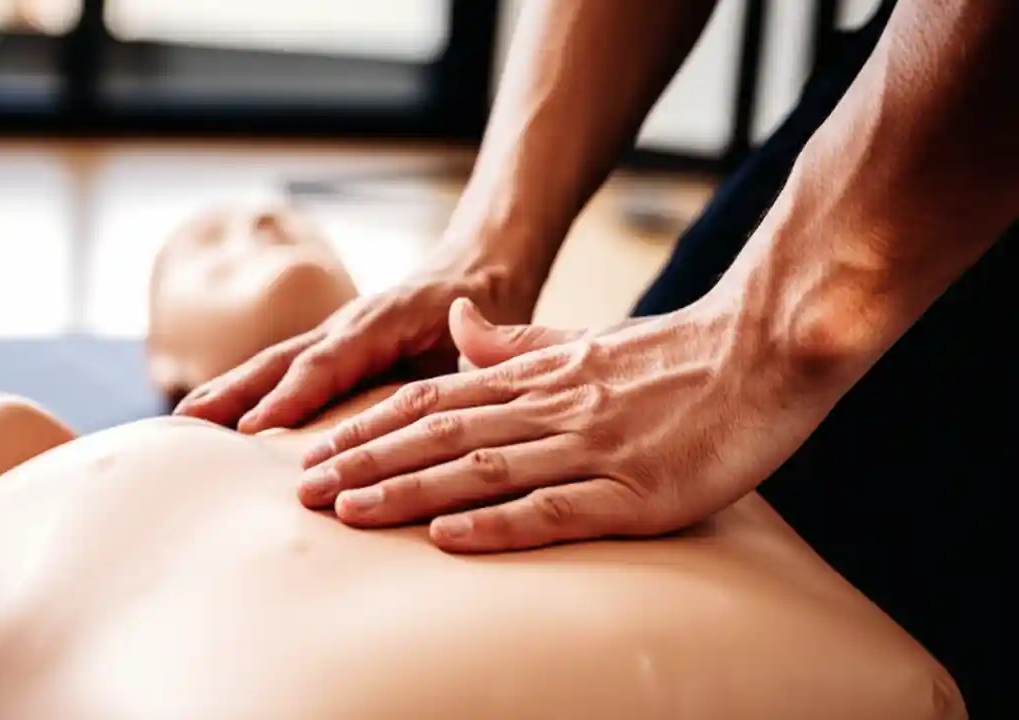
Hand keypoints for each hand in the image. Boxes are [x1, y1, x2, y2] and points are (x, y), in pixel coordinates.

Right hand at [174, 258, 535, 432]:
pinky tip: (216, 427)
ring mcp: (330, 339)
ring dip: (224, 396)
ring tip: (181, 428)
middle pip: (277, 362)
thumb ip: (476, 333)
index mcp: (379, 322)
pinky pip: (279, 376)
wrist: (472, 272)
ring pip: (268, 368)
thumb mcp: (487, 320)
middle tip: (185, 428)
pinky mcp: (327, 354)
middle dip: (231, 394)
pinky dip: (242, 398)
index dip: (292, 396)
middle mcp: (343, 329)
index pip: (326, 363)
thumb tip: (467, 331)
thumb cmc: (482, 304)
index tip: (256, 429)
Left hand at [297, 297, 844, 552]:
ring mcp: (592, 448)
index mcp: (537, 375)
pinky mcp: (635, 491)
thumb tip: (458, 325)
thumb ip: (515, 341)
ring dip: (409, 491)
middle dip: (367, 461)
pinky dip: (496, 525)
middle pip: (440, 434)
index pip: (435, 399)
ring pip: (481, 468)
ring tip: (350, 511)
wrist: (763, 351)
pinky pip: (554, 509)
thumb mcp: (582, 340)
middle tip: (307, 488)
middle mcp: (552, 407)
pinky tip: (447, 538)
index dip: (372, 426)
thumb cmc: (673, 355)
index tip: (320, 449)